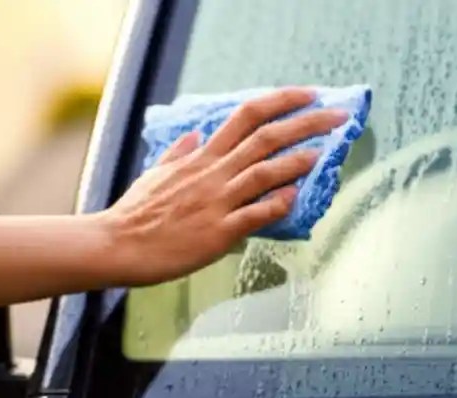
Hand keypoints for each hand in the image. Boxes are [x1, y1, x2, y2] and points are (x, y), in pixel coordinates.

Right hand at [94, 88, 347, 286]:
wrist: (118, 245)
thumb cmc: (136, 213)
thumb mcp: (155, 173)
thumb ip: (178, 153)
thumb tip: (195, 135)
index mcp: (201, 157)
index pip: (245, 116)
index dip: (280, 102)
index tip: (307, 94)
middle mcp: (213, 173)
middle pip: (265, 138)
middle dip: (306, 123)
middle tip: (337, 117)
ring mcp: (216, 202)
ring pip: (263, 173)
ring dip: (297, 161)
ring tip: (324, 153)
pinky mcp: (218, 233)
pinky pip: (254, 215)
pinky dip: (277, 205)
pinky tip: (296, 199)